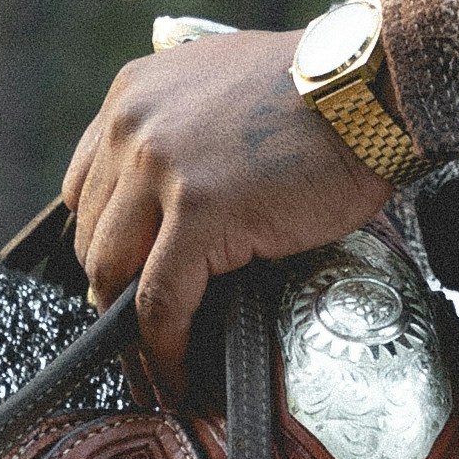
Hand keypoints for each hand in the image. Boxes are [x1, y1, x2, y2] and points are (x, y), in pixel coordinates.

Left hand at [60, 28, 391, 387]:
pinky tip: (180, 373)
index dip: (104, 246)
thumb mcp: (221, 86)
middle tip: (141, 336)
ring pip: (114, 273)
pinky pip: (161, 301)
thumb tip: (169, 198)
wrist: (372, 88)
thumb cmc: (318, 94)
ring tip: (158, 368)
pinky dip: (165, 349)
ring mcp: (161, 167)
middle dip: (113, 294)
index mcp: (133, 95)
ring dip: (130, 333)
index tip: (123, 283)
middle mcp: (134, 126)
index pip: (85, 189)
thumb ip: (181, 127)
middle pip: (92, 236)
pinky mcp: (200, 211)